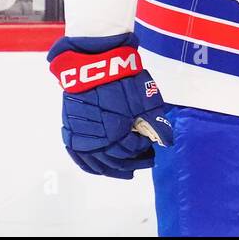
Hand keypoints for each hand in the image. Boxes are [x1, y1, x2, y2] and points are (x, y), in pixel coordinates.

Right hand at [48, 33, 173, 178]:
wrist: (92, 67)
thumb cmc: (122, 81)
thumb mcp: (146, 99)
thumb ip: (156, 123)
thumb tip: (167, 142)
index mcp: (117, 133)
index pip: (133, 149)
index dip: (144, 147)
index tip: (151, 144)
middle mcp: (98, 141)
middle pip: (117, 160)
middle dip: (134, 161)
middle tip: (146, 161)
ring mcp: (82, 139)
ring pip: (98, 164)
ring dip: (114, 170)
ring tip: (127, 171)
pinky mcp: (71, 134)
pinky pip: (80, 158)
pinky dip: (92, 166)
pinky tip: (101, 169)